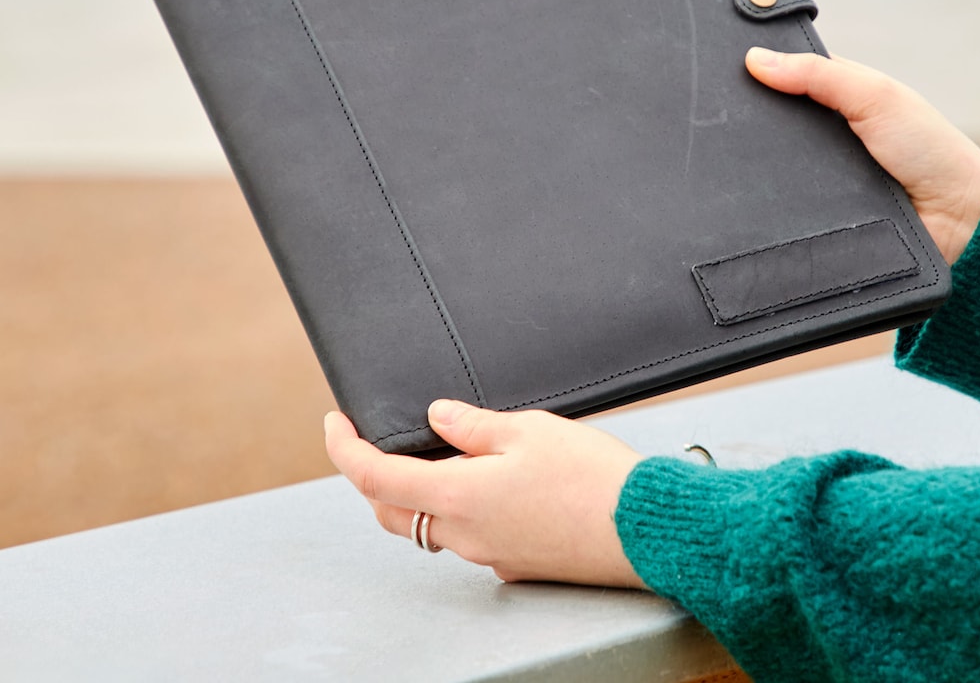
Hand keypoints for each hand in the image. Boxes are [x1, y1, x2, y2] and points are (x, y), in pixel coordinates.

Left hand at [324, 400, 645, 586]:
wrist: (645, 528)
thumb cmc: (591, 475)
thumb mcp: (528, 429)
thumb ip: (472, 424)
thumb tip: (436, 416)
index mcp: (458, 495)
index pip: (375, 477)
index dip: (344, 448)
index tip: (334, 423)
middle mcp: (466, 534)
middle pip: (394, 511)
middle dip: (375, 477)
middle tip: (379, 440)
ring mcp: (490, 554)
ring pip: (432, 525)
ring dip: (420, 493)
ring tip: (445, 452)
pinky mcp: (516, 563)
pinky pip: (472, 535)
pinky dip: (463, 507)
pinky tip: (494, 480)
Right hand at [745, 47, 979, 264]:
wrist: (957, 219)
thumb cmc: (929, 149)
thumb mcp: (875, 95)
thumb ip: (818, 74)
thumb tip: (754, 60)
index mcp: (842, 95)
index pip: (789, 76)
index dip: (760, 71)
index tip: (724, 69)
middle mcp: (827, 133)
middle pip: (774, 123)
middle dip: (751, 122)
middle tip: (718, 117)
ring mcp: (820, 173)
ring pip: (771, 165)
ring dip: (757, 164)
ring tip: (728, 159)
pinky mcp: (817, 210)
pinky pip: (782, 202)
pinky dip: (770, 199)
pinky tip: (750, 195)